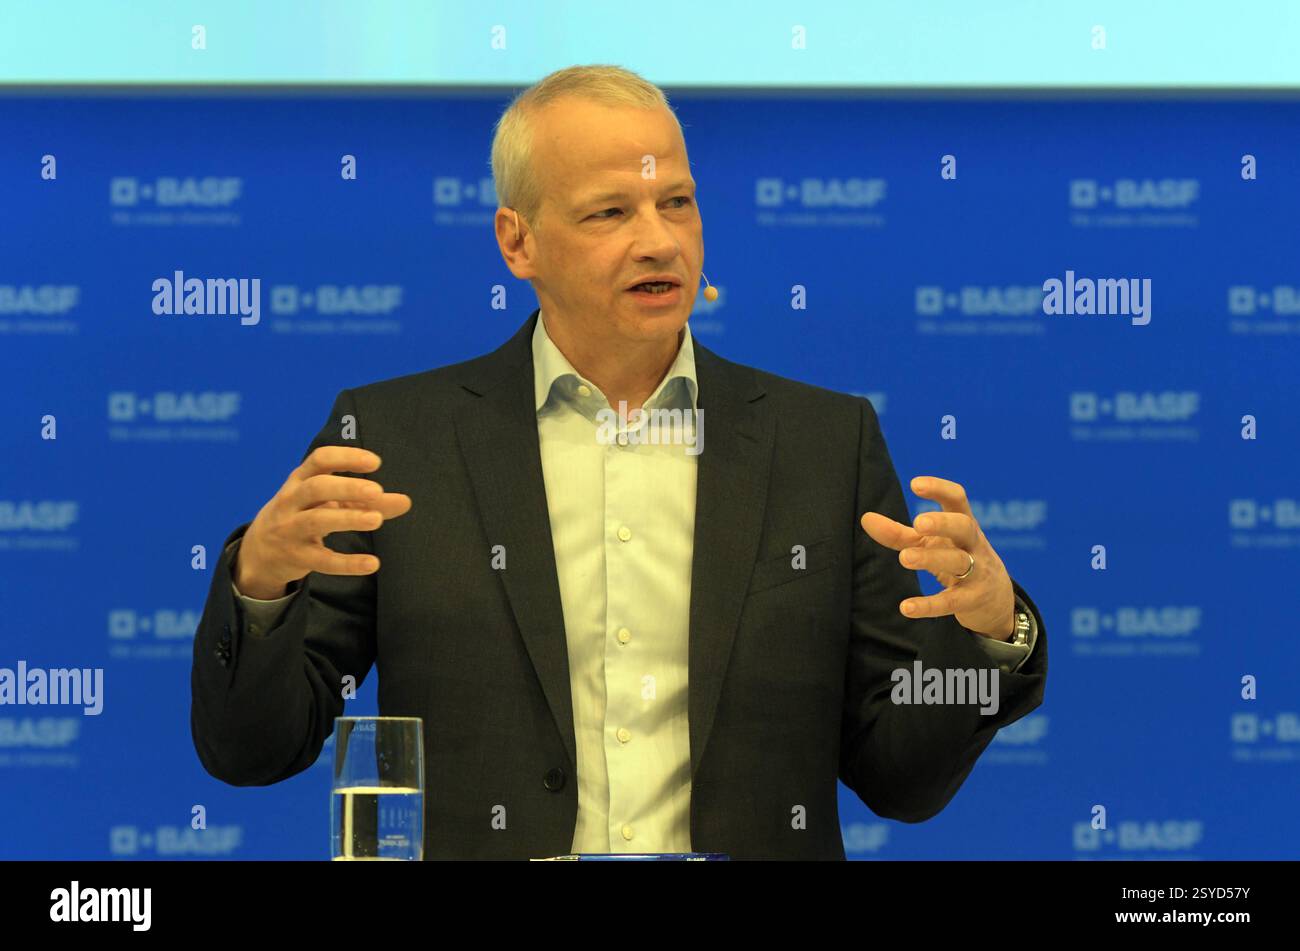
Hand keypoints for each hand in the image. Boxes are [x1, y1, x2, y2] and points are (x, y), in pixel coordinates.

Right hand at [236, 446, 412, 598]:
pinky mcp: (296, 557)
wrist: (260, 551)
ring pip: (316, 521)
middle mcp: (291, 501)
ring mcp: (290, 529)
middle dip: (346, 487)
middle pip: (316, 488)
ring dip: (347, 519)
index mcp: (300, 479)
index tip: (375, 462)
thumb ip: (367, 501)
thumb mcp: (329, 502)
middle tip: (376, 491)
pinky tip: (372, 564)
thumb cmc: (304, 514)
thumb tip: (406, 502)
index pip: (320, 460)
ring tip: (376, 520)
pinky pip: (322, 560)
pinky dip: (347, 563)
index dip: (346, 458)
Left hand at [860, 475, 1014, 639]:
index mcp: (963, 524)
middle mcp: (973, 544)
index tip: (915, 484)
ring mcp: (977, 572)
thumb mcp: (931, 544)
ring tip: (904, 558)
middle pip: (964, 526)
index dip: (939, 489)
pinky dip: (929, 605)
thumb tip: (866, 518)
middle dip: (943, 523)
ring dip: (931, 558)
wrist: (996, 600)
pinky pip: (951, 601)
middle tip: (918, 523)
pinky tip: (906, 607)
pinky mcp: (972, 600)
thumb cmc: (957, 559)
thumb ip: (899, 534)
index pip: (957, 499)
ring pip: (958, 561)